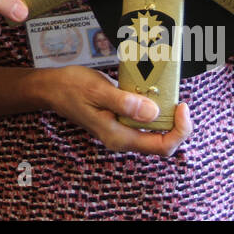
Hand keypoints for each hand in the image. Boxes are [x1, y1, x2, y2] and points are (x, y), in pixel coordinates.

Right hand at [42, 65, 191, 155]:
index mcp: (118, 137)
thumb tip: (153, 113)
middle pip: (162, 141)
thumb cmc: (71, 88)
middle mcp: (122, 139)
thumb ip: (125, 103)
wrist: (52, 88)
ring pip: (155, 131)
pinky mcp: (120, 122)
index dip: (179, 130)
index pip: (162, 146)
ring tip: (165, 92)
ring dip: (165, 115)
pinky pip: (145, 121)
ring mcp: (121, 132)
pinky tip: (151, 92)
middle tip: (177, 98)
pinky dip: (153, 109)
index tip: (182, 107)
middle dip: (176, 123)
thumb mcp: (98, 90)